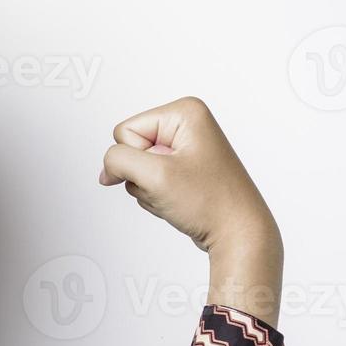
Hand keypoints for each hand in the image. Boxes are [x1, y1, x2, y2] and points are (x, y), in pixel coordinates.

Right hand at [99, 96, 276, 253]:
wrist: (238, 233)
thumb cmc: (211, 202)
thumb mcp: (155, 176)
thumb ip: (118, 161)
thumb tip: (107, 167)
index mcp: (185, 112)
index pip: (125, 130)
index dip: (134, 159)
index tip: (163, 174)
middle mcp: (187, 125)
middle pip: (132, 149)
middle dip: (143, 176)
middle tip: (172, 187)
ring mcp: (185, 149)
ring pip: (139, 169)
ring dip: (150, 189)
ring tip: (178, 196)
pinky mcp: (184, 170)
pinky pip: (151, 181)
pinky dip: (158, 196)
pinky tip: (180, 202)